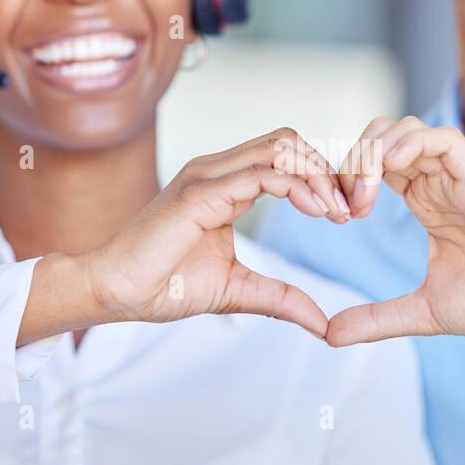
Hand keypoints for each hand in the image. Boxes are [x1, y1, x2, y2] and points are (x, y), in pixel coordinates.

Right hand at [85, 128, 351, 337]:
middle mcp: (216, 169)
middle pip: (289, 141)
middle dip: (328, 169)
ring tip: (338, 211)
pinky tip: (317, 211)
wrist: (113, 292)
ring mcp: (207, 176)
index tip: (347, 214)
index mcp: (224, 183)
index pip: (285, 157)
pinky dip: (298, 185)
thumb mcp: (237, 291)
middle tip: (352, 209)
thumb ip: (280, 298)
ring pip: (280, 147)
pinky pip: (262, 172)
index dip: (322, 177)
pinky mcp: (200, 193)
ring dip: (319, 174)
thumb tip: (322, 323)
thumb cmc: (162, 286)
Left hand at [328, 116, 464, 346]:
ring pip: (404, 128)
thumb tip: (329, 335)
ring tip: (363, 196)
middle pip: (380, 136)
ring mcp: (459, 177)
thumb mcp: (422, 312)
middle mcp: (438, 183)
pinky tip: (389, 172)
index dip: (344, 179)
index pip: (373, 164)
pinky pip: (441, 137)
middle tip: (342, 205)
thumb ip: (377, 318)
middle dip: (350, 160)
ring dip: (372, 152)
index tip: (335, 217)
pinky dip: (408, 143)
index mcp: (425, 203)